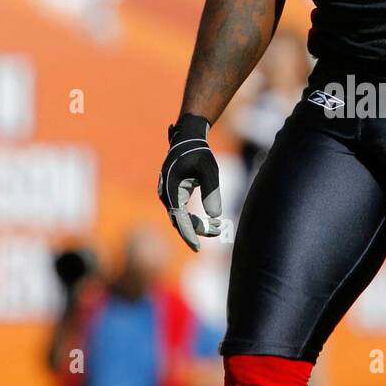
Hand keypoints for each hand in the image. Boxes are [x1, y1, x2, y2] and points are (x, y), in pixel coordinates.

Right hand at [158, 113, 222, 251]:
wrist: (188, 138)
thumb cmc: (199, 152)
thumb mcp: (209, 170)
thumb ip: (212, 192)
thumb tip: (215, 216)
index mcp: (171, 189)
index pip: (178, 218)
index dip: (188, 234)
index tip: (198, 247)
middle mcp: (166, 194)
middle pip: (180, 221)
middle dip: (197, 230)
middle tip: (218, 232)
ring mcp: (169, 195)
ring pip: (181, 218)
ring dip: (197, 225)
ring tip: (218, 228)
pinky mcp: (175, 194)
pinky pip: (183, 212)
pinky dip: (195, 219)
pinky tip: (211, 221)